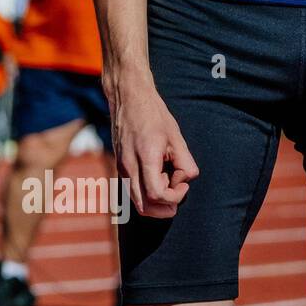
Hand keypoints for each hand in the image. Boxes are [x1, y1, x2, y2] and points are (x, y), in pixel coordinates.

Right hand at [105, 76, 198, 218]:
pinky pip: (133, 191)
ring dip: (156, 200)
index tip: (183, 183)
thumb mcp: (177, 137)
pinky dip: (147, 192)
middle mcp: (128, 167)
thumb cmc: (154, 115)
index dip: (175, 196)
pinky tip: (158, 175)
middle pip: (144, 207)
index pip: (156, 195)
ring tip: (167, 180)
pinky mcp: (120, 167)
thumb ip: (185, 163)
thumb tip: (185, 181)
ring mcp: (121, 168)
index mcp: (145, 158)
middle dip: (164, 207)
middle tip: (177, 191)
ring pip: (137, 202)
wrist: (127, 98)